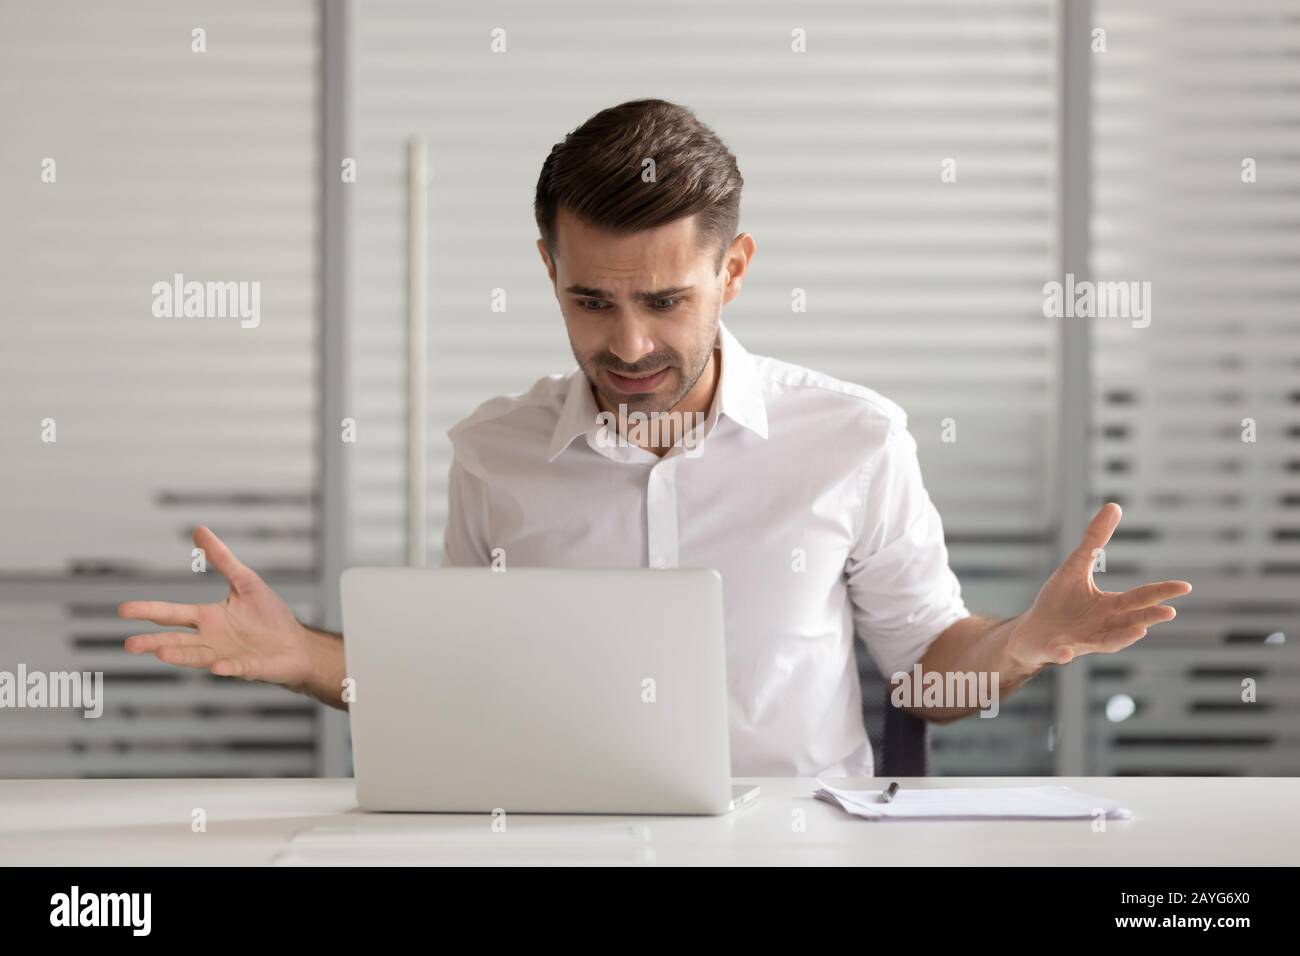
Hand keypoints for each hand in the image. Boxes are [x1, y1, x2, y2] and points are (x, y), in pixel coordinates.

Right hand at [119, 526, 314, 685]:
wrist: (297, 644)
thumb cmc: (269, 615)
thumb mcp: (245, 582)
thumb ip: (222, 560)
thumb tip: (199, 529)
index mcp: (208, 618)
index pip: (173, 615)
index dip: (149, 611)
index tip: (123, 609)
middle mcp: (211, 640)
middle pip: (177, 640)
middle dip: (154, 642)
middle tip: (129, 643)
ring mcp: (226, 656)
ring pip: (197, 657)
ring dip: (180, 656)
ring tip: (159, 653)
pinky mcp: (248, 667)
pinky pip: (235, 668)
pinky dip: (225, 668)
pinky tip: (215, 667)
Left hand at [1006, 503, 1191, 668]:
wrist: (1033, 631)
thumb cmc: (1059, 601)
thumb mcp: (1076, 567)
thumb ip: (1094, 541)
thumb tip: (1114, 506)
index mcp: (1111, 607)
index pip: (1140, 598)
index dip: (1161, 592)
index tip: (1185, 586)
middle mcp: (1104, 626)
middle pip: (1131, 621)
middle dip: (1150, 618)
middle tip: (1170, 612)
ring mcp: (1082, 640)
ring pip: (1107, 642)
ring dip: (1122, 638)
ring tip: (1140, 632)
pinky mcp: (1057, 650)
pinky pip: (1062, 653)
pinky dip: (1064, 654)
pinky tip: (1064, 653)